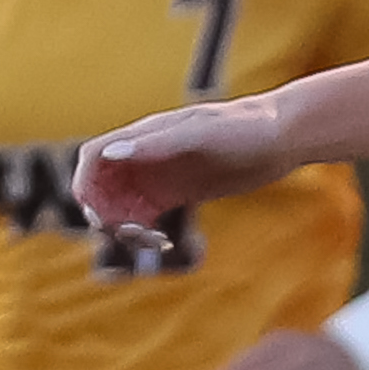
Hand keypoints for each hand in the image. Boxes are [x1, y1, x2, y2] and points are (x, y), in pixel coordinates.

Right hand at [73, 97, 290, 240]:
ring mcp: (163, 176)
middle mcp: (147, 156)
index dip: (85, 184)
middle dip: (106, 213)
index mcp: (144, 135)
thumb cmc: (243, 126)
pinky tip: (167, 243)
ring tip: (156, 241)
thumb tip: (111, 153)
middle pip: (103, 187)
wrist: (283, 135)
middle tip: (136, 234)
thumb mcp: (201, 132)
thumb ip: (157, 144)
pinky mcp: (182, 194)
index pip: (94, 157)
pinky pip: (149, 217)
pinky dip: (147, 232)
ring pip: (124, 206)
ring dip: (126, 228)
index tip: (97, 213)